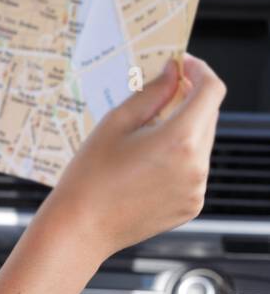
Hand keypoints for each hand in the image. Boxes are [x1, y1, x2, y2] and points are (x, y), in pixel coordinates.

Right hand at [41, 54, 226, 259]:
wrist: (81, 227)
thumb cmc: (90, 175)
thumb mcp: (116, 122)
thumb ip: (151, 93)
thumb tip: (173, 72)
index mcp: (179, 140)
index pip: (212, 91)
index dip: (200, 71)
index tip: (183, 65)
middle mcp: (196, 166)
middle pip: (209, 116)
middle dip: (189, 99)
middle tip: (160, 93)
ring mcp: (197, 189)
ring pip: (202, 143)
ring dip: (184, 129)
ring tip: (146, 136)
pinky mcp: (191, 205)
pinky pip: (195, 169)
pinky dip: (180, 157)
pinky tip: (147, 163)